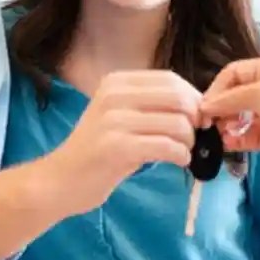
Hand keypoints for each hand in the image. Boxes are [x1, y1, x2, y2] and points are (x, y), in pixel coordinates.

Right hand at [47, 71, 200, 215]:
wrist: (60, 180)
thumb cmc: (98, 151)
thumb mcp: (121, 116)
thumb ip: (152, 106)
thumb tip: (199, 106)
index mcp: (117, 82)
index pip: (171, 79)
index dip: (194, 98)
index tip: (199, 118)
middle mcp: (115, 94)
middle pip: (179, 98)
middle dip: (196, 119)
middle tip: (195, 137)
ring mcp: (114, 120)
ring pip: (177, 123)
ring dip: (189, 141)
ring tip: (182, 152)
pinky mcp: (118, 147)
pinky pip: (167, 146)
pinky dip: (181, 155)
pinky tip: (178, 162)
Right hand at [200, 57, 259, 175]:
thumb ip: (230, 98)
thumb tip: (205, 106)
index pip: (236, 72)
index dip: (218, 87)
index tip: (204, 106)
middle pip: (237, 94)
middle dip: (222, 107)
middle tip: (209, 122)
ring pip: (243, 115)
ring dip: (228, 123)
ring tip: (220, 133)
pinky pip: (250, 134)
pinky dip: (238, 138)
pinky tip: (228, 143)